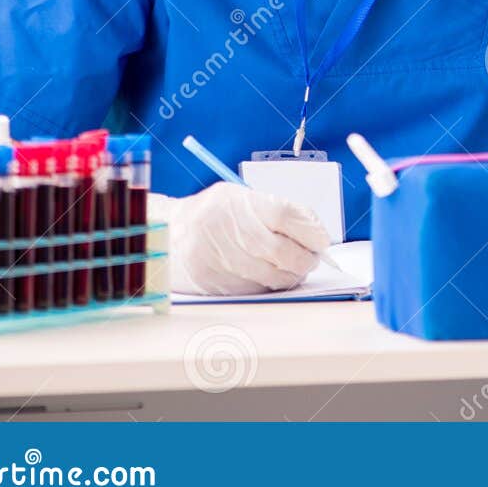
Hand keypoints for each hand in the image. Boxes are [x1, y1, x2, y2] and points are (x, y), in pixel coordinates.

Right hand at [164, 183, 329, 294]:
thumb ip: (277, 209)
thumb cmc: (212, 214)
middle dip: (308, 258)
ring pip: (276, 276)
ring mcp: (223, 262)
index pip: (288, 216)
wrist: (166, 238)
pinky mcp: (219, 285)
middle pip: (286, 253)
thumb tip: (316, 230)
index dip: (313, 230)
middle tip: (313, 257)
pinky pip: (259, 289)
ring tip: (295, 266)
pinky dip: (272, 284)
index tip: (322, 239)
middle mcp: (230, 233)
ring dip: (294, 274)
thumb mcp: (240, 197)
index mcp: (238, 204)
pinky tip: (272, 274)